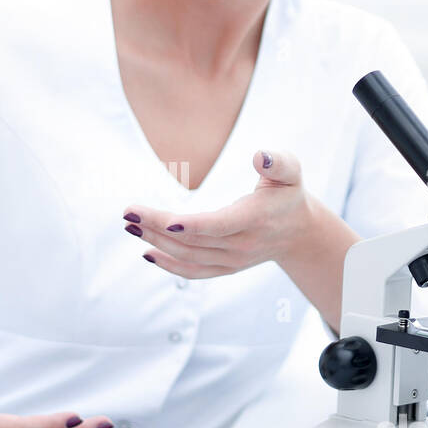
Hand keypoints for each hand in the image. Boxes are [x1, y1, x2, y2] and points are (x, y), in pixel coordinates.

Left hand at [121, 149, 309, 278]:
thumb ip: (277, 162)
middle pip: (193, 240)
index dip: (191, 225)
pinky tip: (147, 252)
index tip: (164, 218)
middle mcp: (241, 245)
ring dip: (156, 242)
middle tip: (128, 213)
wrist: (299, 233)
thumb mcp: (291, 172)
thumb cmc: (289, 194)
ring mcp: (232, 261)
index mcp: (254, 220)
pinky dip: (169, 265)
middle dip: (157, 227)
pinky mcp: (225, 268)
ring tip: (130, 225)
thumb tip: (258, 155)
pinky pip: (193, 272)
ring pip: (188, 256)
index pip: (218, 226)